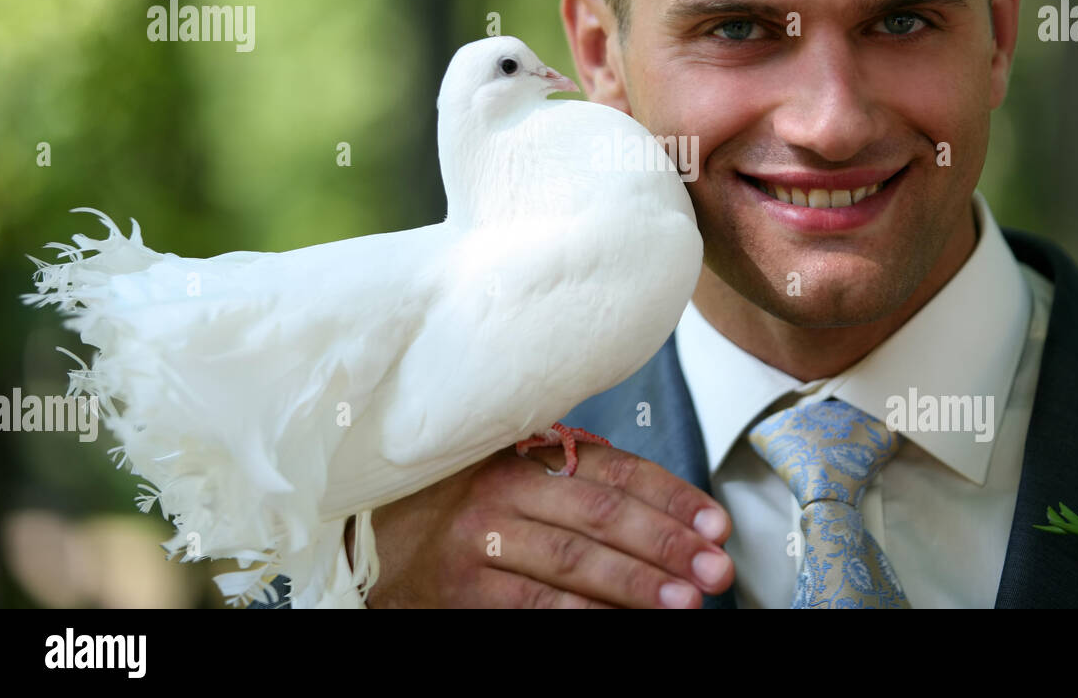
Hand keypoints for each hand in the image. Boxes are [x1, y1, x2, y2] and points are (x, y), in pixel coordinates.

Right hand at [346, 443, 733, 607]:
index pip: (612, 470)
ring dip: (636, 585)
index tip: (716, 525)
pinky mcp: (461, 595)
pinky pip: (533, 607)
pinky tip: (622, 625)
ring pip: (572, 563)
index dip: (670, 496)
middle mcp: (502, 490)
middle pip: (600, 514)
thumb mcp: (506, 470)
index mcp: (522, 452)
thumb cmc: (453, 502)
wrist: (361, 536)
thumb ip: (570, 477)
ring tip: (686, 602)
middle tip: (716, 568)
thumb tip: (659, 510)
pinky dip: (582, 617)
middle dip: (666, 543)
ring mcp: (479, 543)